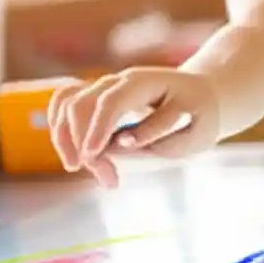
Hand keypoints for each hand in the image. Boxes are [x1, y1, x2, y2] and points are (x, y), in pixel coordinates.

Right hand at [47, 68, 220, 187]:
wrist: (202, 96)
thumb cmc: (201, 116)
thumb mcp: (197, 130)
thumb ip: (160, 137)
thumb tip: (119, 144)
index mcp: (146, 83)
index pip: (111, 100)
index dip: (98, 128)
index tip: (91, 157)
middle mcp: (118, 81)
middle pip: (81, 104)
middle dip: (84, 144)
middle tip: (110, 181)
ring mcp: (103, 87)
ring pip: (66, 105)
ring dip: (68, 142)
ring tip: (100, 175)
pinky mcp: (94, 98)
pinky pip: (63, 105)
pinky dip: (62, 132)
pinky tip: (77, 158)